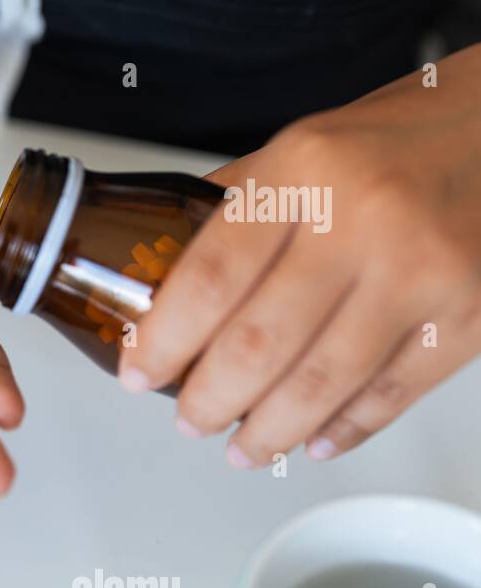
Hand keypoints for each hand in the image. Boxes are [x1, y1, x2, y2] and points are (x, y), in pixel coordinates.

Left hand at [119, 47, 480, 464]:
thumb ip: (234, 209)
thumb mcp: (302, 148)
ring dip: (270, 431)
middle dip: (210, 400)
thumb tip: (160, 268)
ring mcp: (422, 271)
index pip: (210, 277)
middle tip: (190, 419)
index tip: (140, 373)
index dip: (164, 340)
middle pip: (260, 342)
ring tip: (242, 448)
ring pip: (323, 382)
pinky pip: (392, 393)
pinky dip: (346, 429)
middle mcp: (363, 220)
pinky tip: (313, 441)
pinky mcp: (471, 313)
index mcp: (303, 172)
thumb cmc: (398, 139)